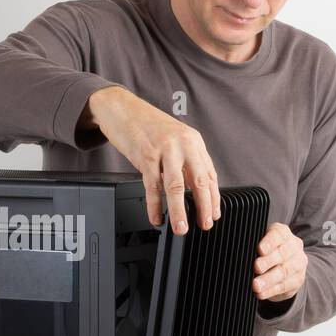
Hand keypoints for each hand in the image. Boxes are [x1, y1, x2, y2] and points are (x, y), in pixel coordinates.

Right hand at [82, 86, 219, 233]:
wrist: (122, 108)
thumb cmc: (147, 125)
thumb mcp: (174, 138)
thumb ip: (185, 160)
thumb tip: (192, 189)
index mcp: (193, 141)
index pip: (209, 174)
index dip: (213, 197)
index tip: (214, 214)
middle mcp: (182, 144)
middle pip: (198, 181)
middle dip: (203, 207)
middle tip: (205, 224)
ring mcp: (164, 150)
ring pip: (175, 187)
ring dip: (179, 211)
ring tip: (180, 227)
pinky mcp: (145, 156)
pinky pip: (152, 186)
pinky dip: (154, 205)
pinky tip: (156, 217)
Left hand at [253, 223, 306, 301]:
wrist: (285, 267)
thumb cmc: (266, 252)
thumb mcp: (260, 244)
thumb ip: (251, 246)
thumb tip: (237, 252)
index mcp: (283, 233)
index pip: (278, 235)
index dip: (270, 242)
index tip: (260, 250)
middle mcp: (294, 246)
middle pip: (282, 253)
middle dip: (268, 261)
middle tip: (256, 268)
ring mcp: (298, 263)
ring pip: (284, 271)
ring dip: (268, 279)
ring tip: (256, 285)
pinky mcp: (297, 280)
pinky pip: (285, 286)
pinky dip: (271, 290)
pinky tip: (261, 293)